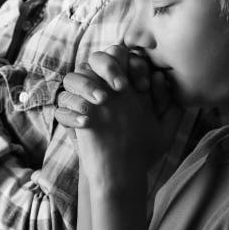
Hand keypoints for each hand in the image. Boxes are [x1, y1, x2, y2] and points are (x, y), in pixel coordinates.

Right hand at [55, 45, 182, 193]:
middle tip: (120, 87)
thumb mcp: (163, 128)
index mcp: (124, 85)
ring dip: (86, 84)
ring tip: (102, 102)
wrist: (120, 173)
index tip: (143, 86)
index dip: (133, 65)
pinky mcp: (70, 119)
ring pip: (72, 77)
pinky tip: (88, 123)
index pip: (123, 56)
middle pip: (95, 58)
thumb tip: (160, 76)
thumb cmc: (142, 149)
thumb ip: (167, 103)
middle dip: (107, 66)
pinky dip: (71, 113)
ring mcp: (82, 102)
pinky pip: (60, 108)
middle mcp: (101, 88)